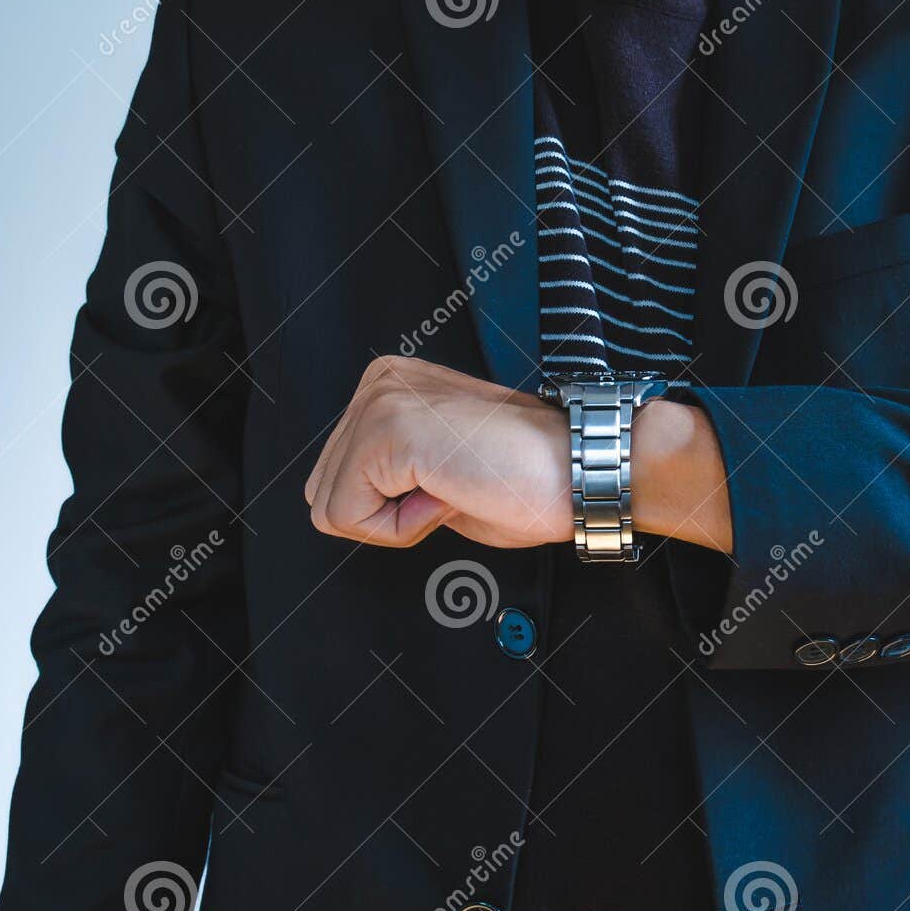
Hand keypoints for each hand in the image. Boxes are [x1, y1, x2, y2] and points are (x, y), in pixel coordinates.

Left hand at [304, 355, 734, 552]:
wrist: (585, 468)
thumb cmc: (532, 478)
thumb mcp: (439, 472)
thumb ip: (394, 476)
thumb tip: (357, 503)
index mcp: (390, 385)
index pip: (337, 476)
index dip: (392, 509)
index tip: (453, 486)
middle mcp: (379, 382)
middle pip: (324, 491)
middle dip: (384, 514)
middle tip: (453, 492)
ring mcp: (380, 402)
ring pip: (331, 506)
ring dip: (394, 521)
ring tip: (454, 489)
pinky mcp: (388, 431)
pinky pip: (349, 516)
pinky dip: (401, 528)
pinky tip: (451, 493)